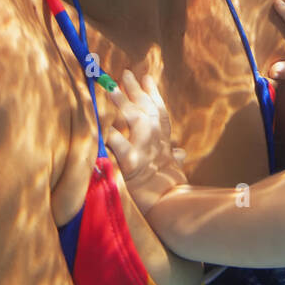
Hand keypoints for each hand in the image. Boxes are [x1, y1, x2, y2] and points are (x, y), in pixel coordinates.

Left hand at [106, 70, 188, 214]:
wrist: (170, 211)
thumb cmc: (170, 193)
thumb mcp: (173, 171)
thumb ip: (174, 157)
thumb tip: (180, 151)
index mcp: (164, 143)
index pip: (159, 112)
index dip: (153, 94)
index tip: (146, 77)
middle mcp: (157, 143)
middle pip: (146, 109)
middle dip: (135, 90)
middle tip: (124, 73)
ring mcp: (146, 152)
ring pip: (136, 120)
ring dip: (124, 103)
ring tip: (110, 88)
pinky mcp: (133, 166)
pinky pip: (120, 147)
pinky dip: (112, 135)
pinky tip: (104, 126)